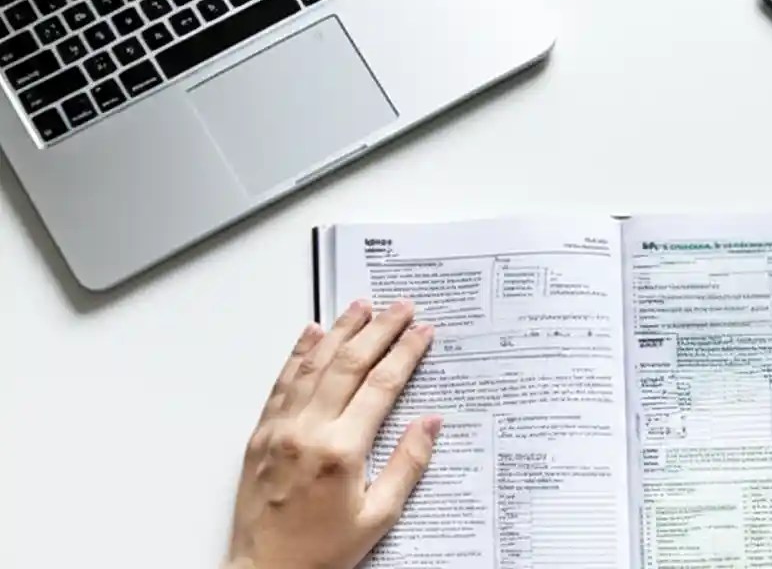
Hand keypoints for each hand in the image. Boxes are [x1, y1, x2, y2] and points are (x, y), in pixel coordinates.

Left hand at [225, 300, 441, 568]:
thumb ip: (407, 465)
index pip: (381, 386)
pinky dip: (298, 354)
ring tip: (361, 307)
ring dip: (340, 331)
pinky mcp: (260, 435)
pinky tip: (311, 334)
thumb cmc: (319, 553)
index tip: (423, 333)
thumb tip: (430, 422)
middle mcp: (307, 431)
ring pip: (313, 365)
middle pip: (349, 364)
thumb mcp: (378, 517)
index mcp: (341, 451)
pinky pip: (282, 382)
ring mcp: (279, 429)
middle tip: (401, 309)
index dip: (405, 354)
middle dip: (379, 330)